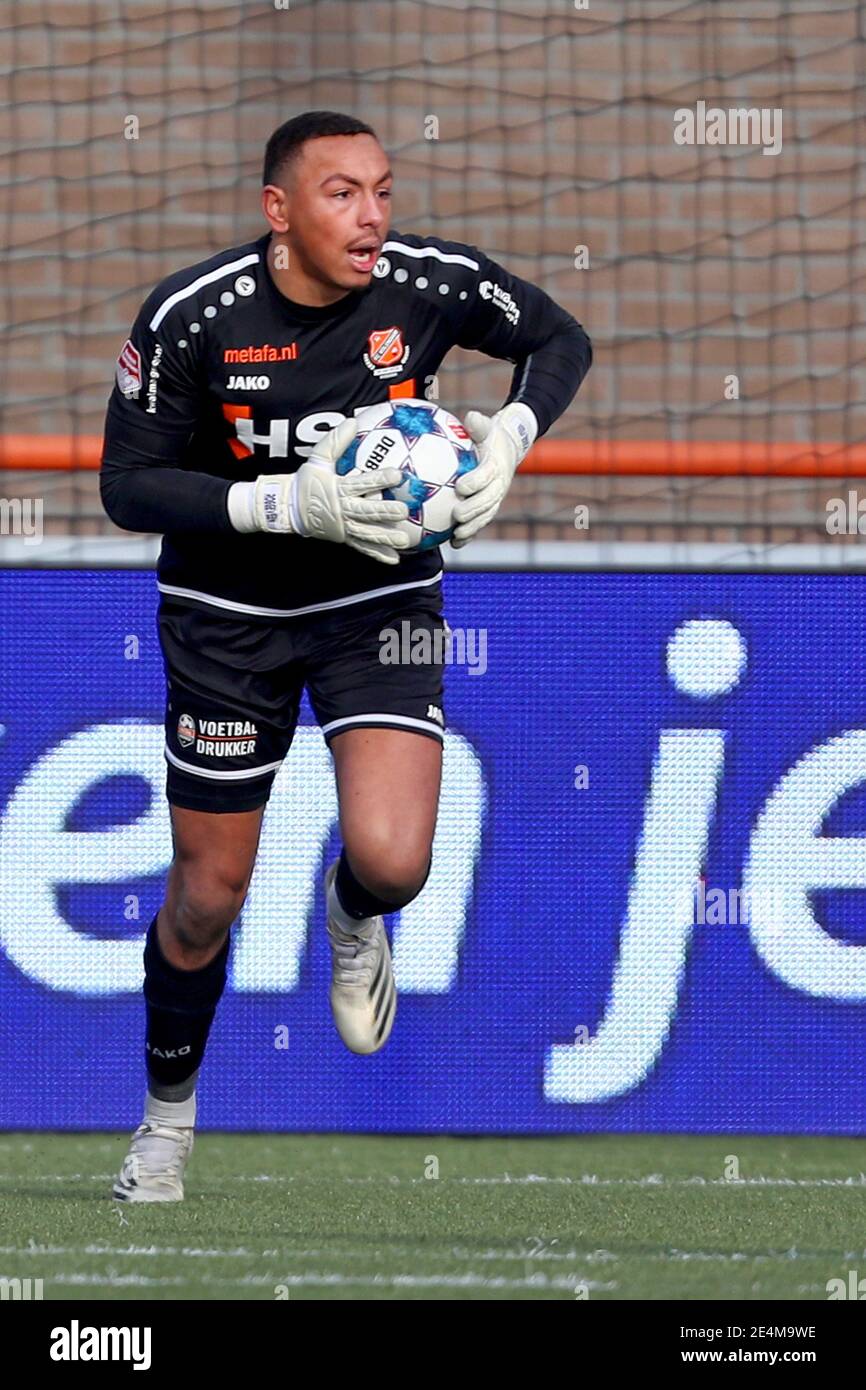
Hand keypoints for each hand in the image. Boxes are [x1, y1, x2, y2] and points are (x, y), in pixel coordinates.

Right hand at [227, 417, 410, 564]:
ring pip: (367, 533)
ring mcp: (343, 527)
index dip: (379, 479)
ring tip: (404, 539)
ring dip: (385, 537)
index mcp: (338, 489)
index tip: (397, 475)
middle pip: (366, 511)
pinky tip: (395, 558)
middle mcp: (342, 510)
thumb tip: (352, 421)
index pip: (361, 483)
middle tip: (404, 511)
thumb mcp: (317, 458)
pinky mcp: (343, 538)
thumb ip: (335, 441)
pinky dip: (378, 554)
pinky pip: (362, 547)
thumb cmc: (306, 481)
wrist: (288, 508)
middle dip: (385, 511)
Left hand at [450, 403, 537, 547]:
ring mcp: (495, 499)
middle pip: (487, 501)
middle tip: (456, 516)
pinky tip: (454, 545)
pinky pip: (480, 523)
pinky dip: (469, 535)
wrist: (508, 450)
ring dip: (472, 527)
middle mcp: (498, 485)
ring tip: (456, 536)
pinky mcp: (489, 508)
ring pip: (485, 516)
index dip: (475, 482)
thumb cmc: (490, 437)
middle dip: (473, 510)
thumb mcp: (487, 428)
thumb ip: (479, 425)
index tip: (460, 487)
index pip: (486, 475)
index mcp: (496, 466)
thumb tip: (471, 416)